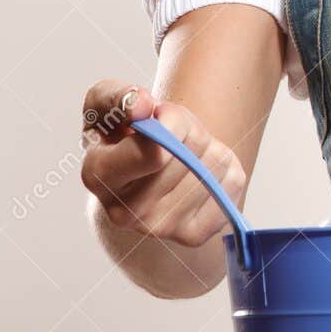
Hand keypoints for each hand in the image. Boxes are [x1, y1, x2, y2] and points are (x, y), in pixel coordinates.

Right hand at [81, 80, 245, 249]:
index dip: (169, 127)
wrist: (140, 172)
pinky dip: (224, 167)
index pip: (151, 154)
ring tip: (183, 151)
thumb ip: (118, 96)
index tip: (160, 114)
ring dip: (206, 146)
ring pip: (212, 165)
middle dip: (185, 130)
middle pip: (186, 153)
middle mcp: (125, 213)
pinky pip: (232, 183)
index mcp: (98, 177)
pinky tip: (199, 171)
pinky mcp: (193, 235)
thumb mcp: (106, 103)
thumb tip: (143, 106)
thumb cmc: (120, 133)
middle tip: (170, 133)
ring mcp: (161, 228)